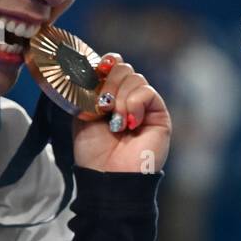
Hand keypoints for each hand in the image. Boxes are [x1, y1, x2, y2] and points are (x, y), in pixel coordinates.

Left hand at [73, 53, 171, 172]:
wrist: (108, 176)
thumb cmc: (93, 152)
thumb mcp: (82, 116)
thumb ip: (87, 91)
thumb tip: (92, 68)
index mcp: (108, 95)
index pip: (111, 65)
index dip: (104, 64)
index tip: (95, 71)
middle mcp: (127, 97)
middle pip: (122, 67)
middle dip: (108, 83)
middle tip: (102, 107)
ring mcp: (143, 105)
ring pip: (134, 77)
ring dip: (119, 97)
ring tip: (115, 122)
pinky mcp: (158, 114)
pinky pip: (146, 92)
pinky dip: (134, 104)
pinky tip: (129, 123)